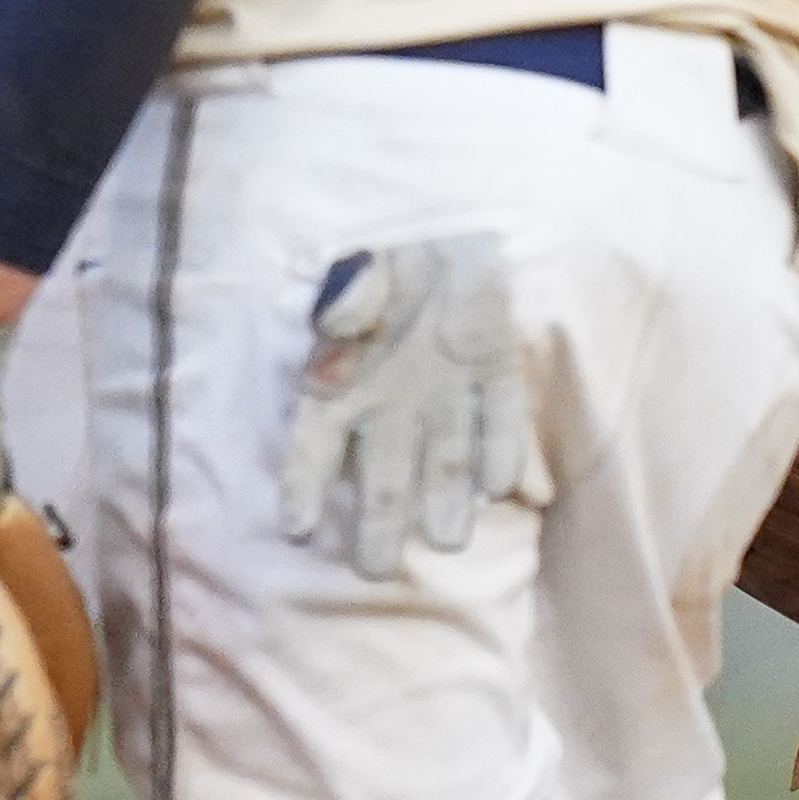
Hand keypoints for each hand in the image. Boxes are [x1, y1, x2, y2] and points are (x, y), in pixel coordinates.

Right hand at [278, 234, 530, 577]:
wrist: (448, 229)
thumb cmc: (388, 260)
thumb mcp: (359, 266)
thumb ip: (347, 293)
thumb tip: (334, 322)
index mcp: (346, 382)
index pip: (315, 442)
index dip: (304, 483)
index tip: (296, 527)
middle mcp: (396, 402)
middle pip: (385, 475)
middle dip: (381, 522)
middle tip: (377, 570)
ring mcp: (449, 394)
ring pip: (447, 457)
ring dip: (447, 497)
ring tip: (448, 537)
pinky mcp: (496, 372)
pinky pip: (500, 415)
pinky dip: (502, 447)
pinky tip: (500, 482)